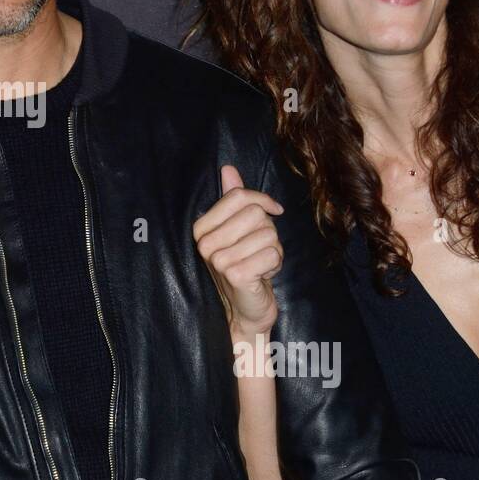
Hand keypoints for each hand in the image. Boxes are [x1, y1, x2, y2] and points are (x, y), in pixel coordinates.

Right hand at [193, 164, 284, 335]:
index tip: (272, 212)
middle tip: (260, 249)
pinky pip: (272, 253)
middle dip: (269, 231)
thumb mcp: (238, 230)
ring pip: (268, 233)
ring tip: (260, 263)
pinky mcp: (234, 274)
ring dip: (274, 250)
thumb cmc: (245, 266)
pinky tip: (263, 275)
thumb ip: (233, 199)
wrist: (246, 311)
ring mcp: (217, 259)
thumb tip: (228, 169)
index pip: (239, 196)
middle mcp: (205, 242)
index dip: (263, 201)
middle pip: (255, 214)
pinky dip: (276, 264)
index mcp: (202, 228)